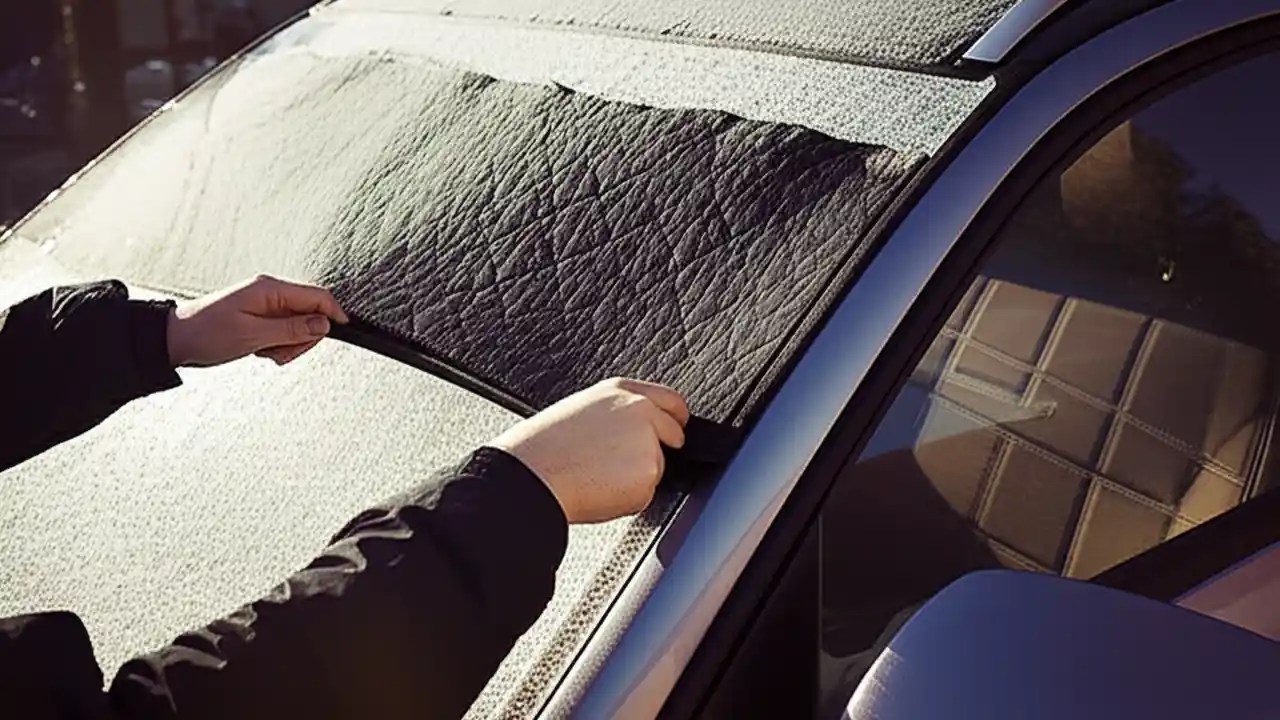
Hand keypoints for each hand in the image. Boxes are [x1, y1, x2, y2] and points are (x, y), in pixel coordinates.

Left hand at [166, 275, 348, 366]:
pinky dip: (279, 345)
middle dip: (304, 337)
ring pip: (299, 326)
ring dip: (290, 344)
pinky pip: (284, 332)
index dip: (333, 313)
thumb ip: (292, 330)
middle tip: (282, 352)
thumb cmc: (206, 333)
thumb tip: (323, 325)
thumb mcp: (253, 335)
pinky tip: (260, 350)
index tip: (343, 330)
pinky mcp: (261, 318)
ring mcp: (266, 306)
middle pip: (311, 313)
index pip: (317, 296)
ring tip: (265, 352)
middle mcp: (270, 294)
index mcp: (269, 290)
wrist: (175, 340)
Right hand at [489, 378, 689, 523]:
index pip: (670, 400)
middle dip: (662, 450)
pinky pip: (645, 493)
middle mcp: (640, 410)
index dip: (676, 417)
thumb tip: (634, 431)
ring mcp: (648, 441)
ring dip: (635, 478)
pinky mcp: (649, 473)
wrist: (533, 473)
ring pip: (656, 467)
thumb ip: (617, 415)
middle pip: (674, 433)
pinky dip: (627, 499)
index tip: (678, 426)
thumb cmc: (543, 447)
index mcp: (621, 391)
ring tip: (595, 475)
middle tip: (627, 464)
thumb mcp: (582, 412)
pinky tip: (599, 489)